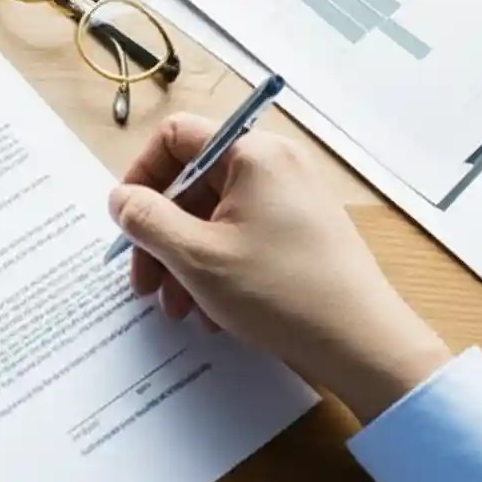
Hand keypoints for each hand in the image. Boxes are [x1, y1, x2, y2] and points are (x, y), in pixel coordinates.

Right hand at [108, 113, 451, 422]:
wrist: (361, 343)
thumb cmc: (281, 293)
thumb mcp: (196, 256)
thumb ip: (147, 220)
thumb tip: (120, 199)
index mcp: (252, 154)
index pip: (175, 138)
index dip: (141, 177)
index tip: (128, 222)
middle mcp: (274, 166)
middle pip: (191, 185)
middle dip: (160, 237)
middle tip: (144, 283)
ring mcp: (289, 200)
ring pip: (211, 218)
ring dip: (183, 262)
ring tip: (178, 308)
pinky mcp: (298, 233)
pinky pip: (239, 238)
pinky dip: (215, 270)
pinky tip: (210, 312)